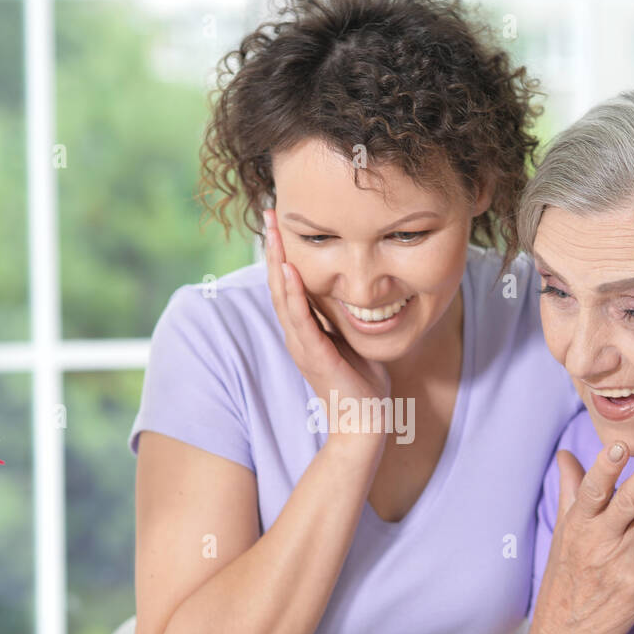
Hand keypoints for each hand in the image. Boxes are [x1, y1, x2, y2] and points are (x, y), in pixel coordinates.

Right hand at [262, 209, 390, 437]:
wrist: (364, 422)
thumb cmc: (363, 385)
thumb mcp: (352, 341)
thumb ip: (345, 319)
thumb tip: (355, 293)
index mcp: (306, 329)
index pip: (288, 283)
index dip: (282, 251)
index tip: (281, 221)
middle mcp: (298, 334)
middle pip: (278, 282)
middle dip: (273, 246)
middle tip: (269, 211)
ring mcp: (303, 345)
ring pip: (283, 296)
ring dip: (276, 261)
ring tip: (272, 231)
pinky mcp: (314, 355)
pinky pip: (301, 319)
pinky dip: (293, 294)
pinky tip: (289, 270)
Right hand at [530, 441, 633, 633]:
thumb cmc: (565, 578)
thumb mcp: (563, 532)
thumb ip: (570, 490)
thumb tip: (566, 454)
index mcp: (577, 525)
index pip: (591, 490)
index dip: (604, 467)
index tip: (619, 445)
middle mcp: (598, 540)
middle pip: (628, 502)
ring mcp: (621, 562)